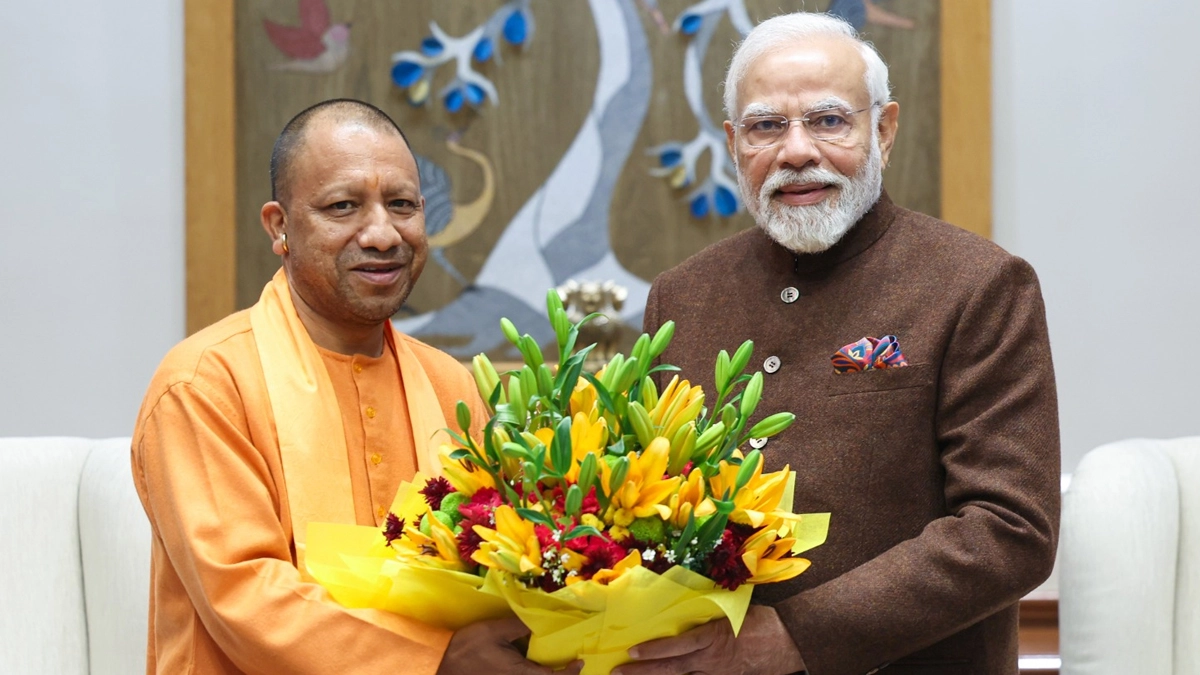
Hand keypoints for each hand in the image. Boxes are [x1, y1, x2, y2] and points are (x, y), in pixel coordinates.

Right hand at [437, 616, 582, 674]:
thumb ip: (520, 626)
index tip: (579, 662)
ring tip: (557, 665)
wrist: (442, 664)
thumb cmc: (468, 647)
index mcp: (521, 674)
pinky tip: (534, 664)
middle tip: (571, 664)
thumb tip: (540, 622)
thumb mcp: (495, 631)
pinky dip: (534, 673)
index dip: (570, 672)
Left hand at [611, 605, 803, 674]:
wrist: (790, 641)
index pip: (677, 647)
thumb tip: (679, 606)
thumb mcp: (731, 611)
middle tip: (617, 672)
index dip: (654, 650)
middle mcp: (710, 660)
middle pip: (671, 668)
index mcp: (713, 638)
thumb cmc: (761, 621)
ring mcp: (716, 673)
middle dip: (642, 671)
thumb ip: (705, 614)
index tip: (632, 651)